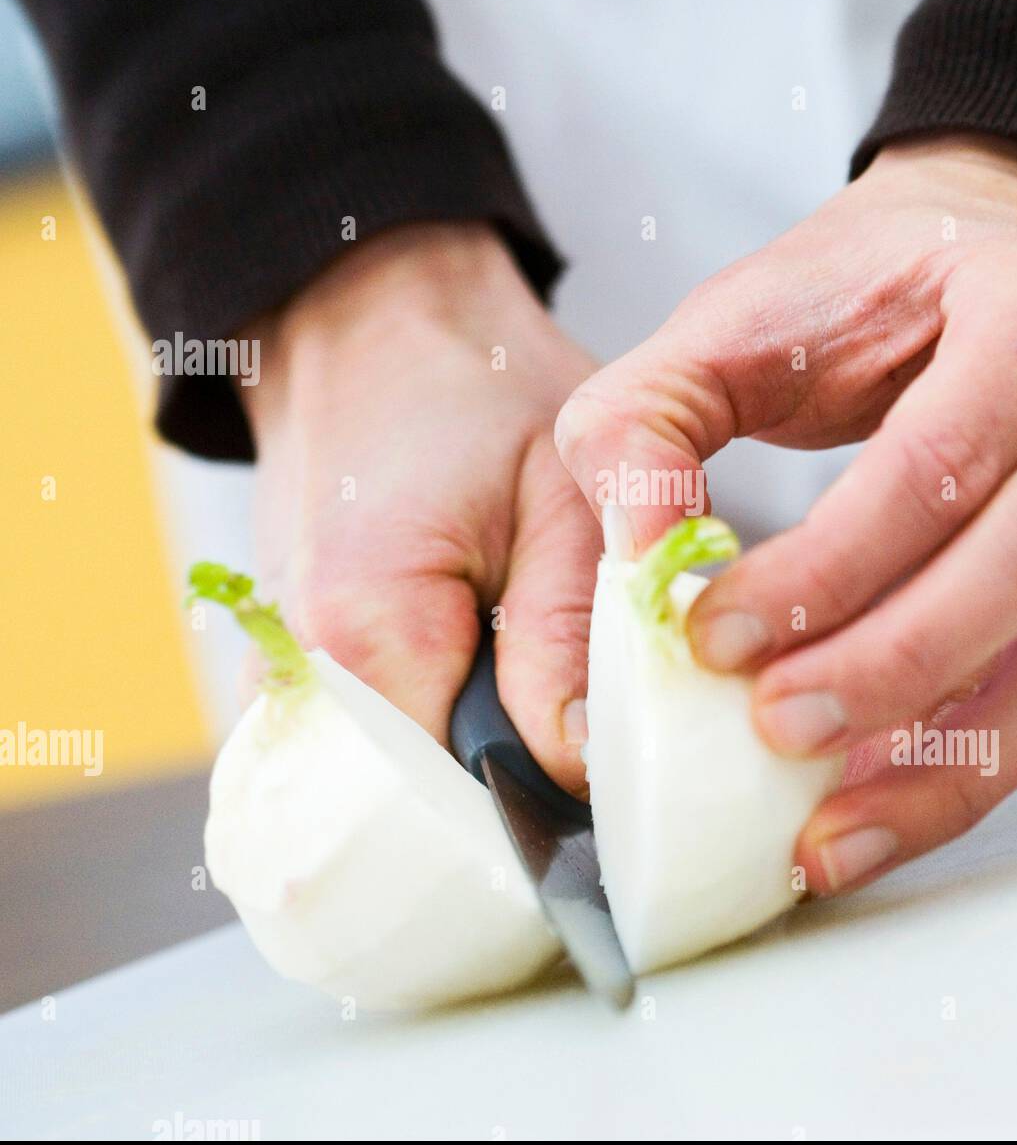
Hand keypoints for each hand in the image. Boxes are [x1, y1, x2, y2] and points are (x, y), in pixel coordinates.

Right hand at [239, 222, 598, 792]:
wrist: (372, 319)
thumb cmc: (474, 386)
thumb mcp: (564, 493)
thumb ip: (569, 636)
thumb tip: (580, 767)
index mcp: (369, 632)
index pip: (450, 808)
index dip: (536, 825)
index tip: (603, 811)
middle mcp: (304, 670)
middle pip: (411, 811)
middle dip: (501, 806)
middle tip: (579, 743)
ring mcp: (286, 669)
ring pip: (386, 783)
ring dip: (463, 768)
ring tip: (528, 697)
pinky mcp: (292, 660)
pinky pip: (360, 745)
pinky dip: (422, 740)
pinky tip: (475, 688)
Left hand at [556, 133, 1016, 883]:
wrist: (979, 247)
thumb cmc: (858, 287)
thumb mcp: (729, 315)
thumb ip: (647, 419)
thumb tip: (639, 560)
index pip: (939, 458)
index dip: (828, 564)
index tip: (714, 632)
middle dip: (893, 666)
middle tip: (775, 728)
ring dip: (945, 757)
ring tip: (829, 827)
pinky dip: (974, 765)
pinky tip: (883, 809)